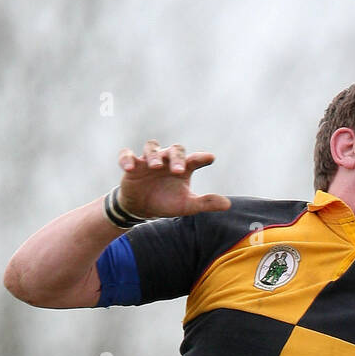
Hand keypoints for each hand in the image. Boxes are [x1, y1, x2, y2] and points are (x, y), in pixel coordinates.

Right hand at [116, 141, 231, 219]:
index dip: (202, 158)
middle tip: (179, 170)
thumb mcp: (187, 205)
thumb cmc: (167, 202)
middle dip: (177, 157)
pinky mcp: (132, 164)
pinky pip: (127, 155)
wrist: (142, 208)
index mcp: (183, 168)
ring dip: (154, 155)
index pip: (194, 159)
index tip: (210, 158)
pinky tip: (130, 167)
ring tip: (155, 167)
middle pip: (174, 150)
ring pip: (151, 147)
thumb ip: (206, 203)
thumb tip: (228, 204)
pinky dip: (127, 158)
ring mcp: (149, 161)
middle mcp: (167, 161)